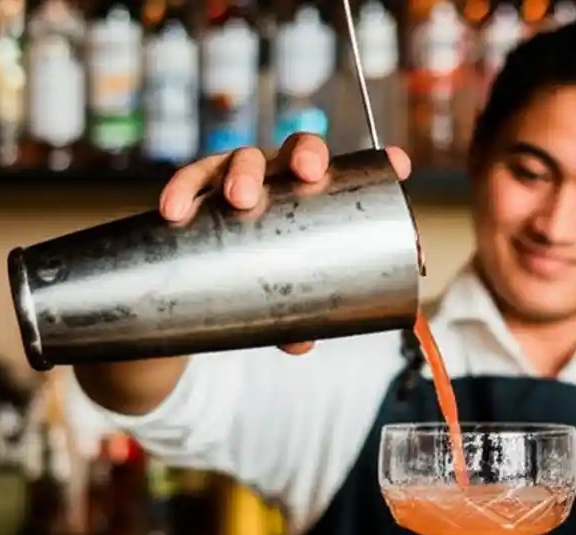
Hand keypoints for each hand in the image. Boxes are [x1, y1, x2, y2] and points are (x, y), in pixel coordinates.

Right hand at [157, 133, 412, 355]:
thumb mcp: (285, 296)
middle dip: (304, 156)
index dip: (379, 162)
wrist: (200, 279)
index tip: (400, 165)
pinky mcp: (197, 191)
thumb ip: (294, 317)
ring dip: (242, 173)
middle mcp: (278, 176)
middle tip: (307, 175)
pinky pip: (188, 182)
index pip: (349, 171)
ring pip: (241, 158)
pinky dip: (181, 191)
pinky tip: (174, 209)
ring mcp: (236, 177)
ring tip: (239, 198)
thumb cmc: (259, 276)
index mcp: (311, 193)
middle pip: (295, 149)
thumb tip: (299, 343)